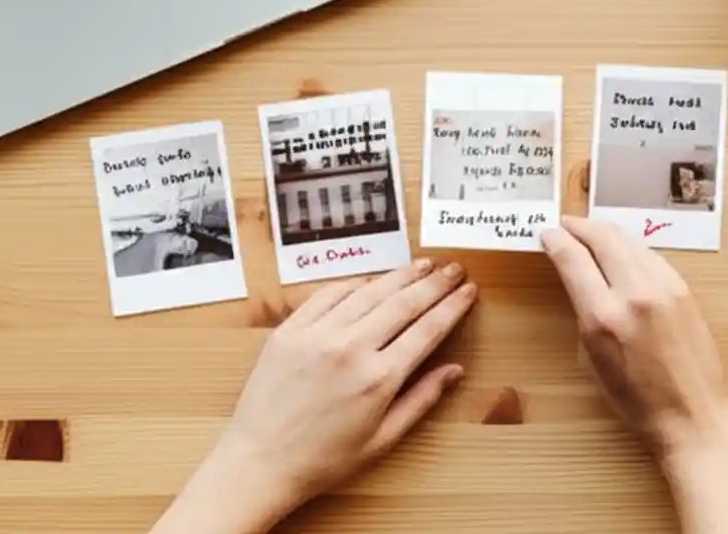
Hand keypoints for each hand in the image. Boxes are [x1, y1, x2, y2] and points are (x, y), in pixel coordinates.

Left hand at [151, 259, 477, 533]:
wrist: (259, 462)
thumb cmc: (323, 459)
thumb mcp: (382, 439)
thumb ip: (421, 399)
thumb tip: (454, 370)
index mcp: (379, 379)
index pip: (428, 329)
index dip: (452, 306)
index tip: (468, 291)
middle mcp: (350, 349)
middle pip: (404, 302)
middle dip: (434, 283)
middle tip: (454, 269)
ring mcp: (317, 335)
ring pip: (369, 291)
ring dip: (400, 276)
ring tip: (422, 266)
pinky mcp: (290, 330)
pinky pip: (328, 294)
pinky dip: (355, 283)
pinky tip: (371, 279)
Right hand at [541, 217, 727, 533]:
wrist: (692, 414)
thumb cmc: (636, 400)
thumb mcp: (593, 361)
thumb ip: (586, 315)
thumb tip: (580, 282)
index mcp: (603, 317)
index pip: (573, 259)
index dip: (556, 240)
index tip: (547, 233)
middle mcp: (635, 293)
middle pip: (603, 238)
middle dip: (580, 226)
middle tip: (567, 224)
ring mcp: (665, 287)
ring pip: (630, 242)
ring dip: (606, 233)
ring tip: (592, 233)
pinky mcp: (684, 289)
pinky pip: (652, 256)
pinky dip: (632, 248)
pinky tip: (624, 253)